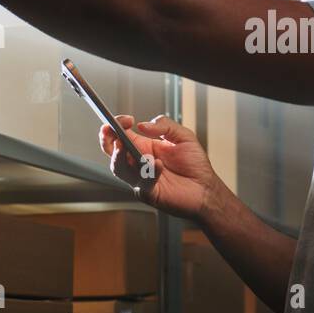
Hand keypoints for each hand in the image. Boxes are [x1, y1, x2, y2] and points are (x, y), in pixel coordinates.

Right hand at [100, 114, 222, 221]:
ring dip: (122, 158)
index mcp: (144, 146)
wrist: (206, 188)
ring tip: (132, 149)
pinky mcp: (149, 192)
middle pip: (112, 151)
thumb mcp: (184, 136)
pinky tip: (158, 165)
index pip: (120, 134)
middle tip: (114, 133)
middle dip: (107, 139)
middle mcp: (138, 162)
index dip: (117, 125)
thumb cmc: (195, 165)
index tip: (126, 119)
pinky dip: (149, 173)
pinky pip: (142, 183)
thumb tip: (142, 125)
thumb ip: (165, 125)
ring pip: (119, 169)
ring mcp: (141, 178)